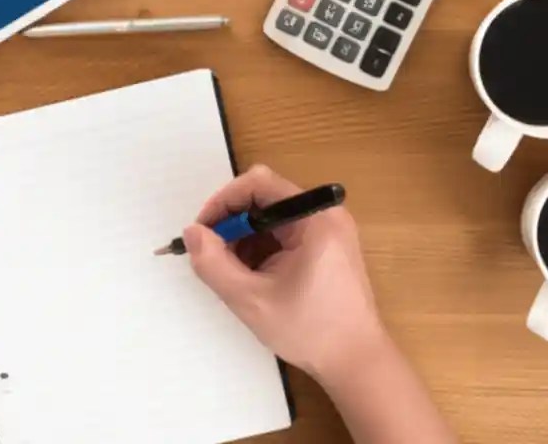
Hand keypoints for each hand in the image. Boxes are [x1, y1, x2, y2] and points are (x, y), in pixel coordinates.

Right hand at [184, 165, 385, 381]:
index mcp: (315, 219)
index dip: (223, 202)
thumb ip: (214, 264)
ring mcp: (328, 231)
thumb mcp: (251, 300)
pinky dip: (261, 250)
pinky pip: (283, 235)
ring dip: (244, 240)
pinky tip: (252, 279)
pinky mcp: (325, 247)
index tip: (203, 232)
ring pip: (271, 218)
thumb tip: (191, 233)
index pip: (258, 184)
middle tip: (213, 257)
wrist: (355, 362)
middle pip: (264, 199)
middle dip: (232, 225)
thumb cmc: (310, 330)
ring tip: (233, 274)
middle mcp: (325, 215)